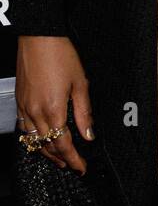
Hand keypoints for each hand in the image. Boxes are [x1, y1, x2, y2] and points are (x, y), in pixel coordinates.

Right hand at [15, 36, 93, 174]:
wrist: (39, 38)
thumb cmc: (60, 55)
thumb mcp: (80, 83)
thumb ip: (84, 112)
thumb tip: (89, 134)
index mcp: (53, 109)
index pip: (63, 145)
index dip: (73, 160)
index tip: (81, 167)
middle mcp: (36, 112)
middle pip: (48, 146)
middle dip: (61, 159)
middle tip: (72, 165)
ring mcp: (25, 108)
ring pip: (34, 141)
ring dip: (46, 152)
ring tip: (59, 158)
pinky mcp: (19, 102)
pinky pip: (24, 129)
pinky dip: (33, 139)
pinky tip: (40, 139)